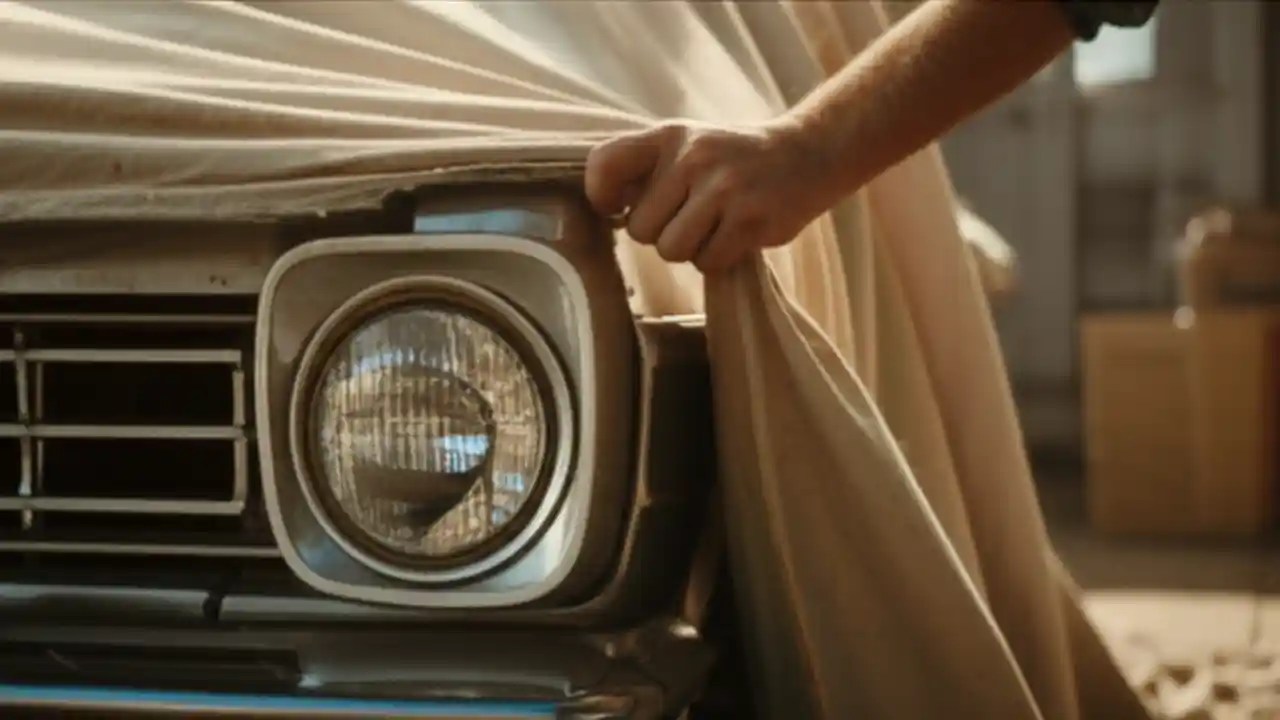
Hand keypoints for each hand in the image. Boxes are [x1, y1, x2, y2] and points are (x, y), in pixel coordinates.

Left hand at [584, 119, 832, 272]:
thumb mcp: (688, 144)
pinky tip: (735, 235)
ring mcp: (723, 188)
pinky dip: (718, 259)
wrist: (806, 155)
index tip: (618, 207)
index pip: (604, 164)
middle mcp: (692, 157)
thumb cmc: (732, 160)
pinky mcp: (750, 219)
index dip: (602, 197)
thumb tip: (604, 209)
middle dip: (661, 233)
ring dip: (690, 250)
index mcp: (668, 136)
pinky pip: (708, 262)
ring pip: (671, 250)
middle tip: (690, 217)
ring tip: (713, 227)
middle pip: (639, 228)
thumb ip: (646, 168)